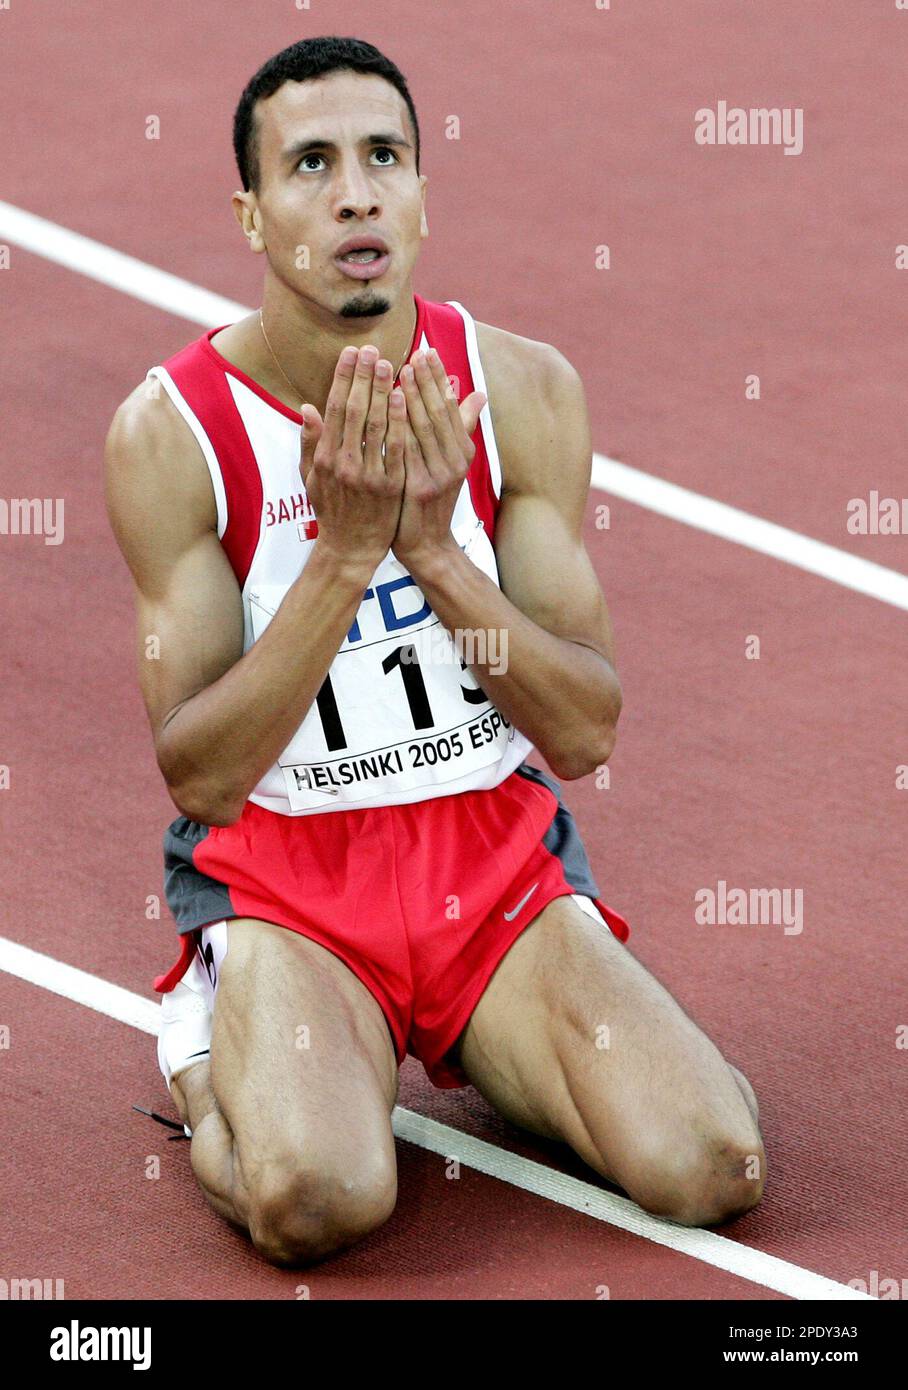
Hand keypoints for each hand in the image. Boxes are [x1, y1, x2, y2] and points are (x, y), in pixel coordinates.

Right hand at [300, 345, 405, 575]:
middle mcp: (344, 463)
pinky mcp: (390, 485)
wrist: (351, 549)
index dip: (343, 378)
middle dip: (364, 376)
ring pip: (377, 424)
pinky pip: (397, 448)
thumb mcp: (311, 478)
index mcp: (324, 457)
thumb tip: (307, 407)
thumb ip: (310, 442)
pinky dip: (400, 421)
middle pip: (355, 410)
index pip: (333, 408)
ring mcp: (368, 474)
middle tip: (373, 349)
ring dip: (383, 391)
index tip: (351, 353)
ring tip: (391, 363)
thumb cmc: (331, 510)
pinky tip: (404, 397)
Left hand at [392, 346, 486, 568]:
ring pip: (424, 426)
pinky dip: (402, 422)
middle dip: (427, 380)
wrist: (426, 545)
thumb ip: (463, 428)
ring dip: (414, 394)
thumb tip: (479, 394)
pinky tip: (393, 403)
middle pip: (439, 412)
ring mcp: (438, 475)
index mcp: (463, 452)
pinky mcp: (419, 487)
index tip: (427, 351)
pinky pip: (408, 448)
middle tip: (414, 351)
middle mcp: (454, 462)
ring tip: (401, 367)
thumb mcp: (453, 464)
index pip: (451, 407)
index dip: (439, 378)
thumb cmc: (432, 501)